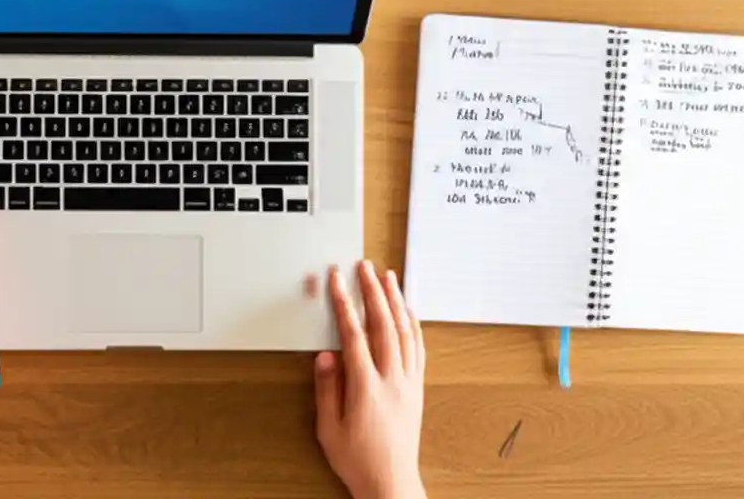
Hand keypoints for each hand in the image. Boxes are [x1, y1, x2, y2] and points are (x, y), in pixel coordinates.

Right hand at [314, 262, 426, 498]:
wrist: (390, 483)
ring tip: (388, 277)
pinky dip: (413, 325)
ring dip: (395, 301)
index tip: (336, 281)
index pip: (353, 335)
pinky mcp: (416, 388)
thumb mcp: (328, 428)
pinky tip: (408, 311)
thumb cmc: (357, 459)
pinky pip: (417, 348)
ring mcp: (408, 382)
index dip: (343, 304)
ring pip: (404, 331)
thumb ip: (327, 388)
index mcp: (366, 388)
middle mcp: (392, 380)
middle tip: (363, 267)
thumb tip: (326, 355)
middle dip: (372, 291)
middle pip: (383, 324)